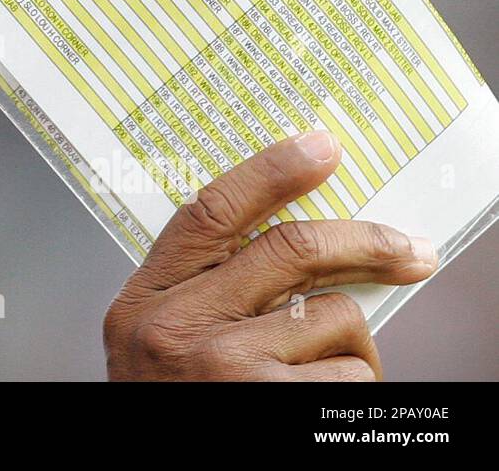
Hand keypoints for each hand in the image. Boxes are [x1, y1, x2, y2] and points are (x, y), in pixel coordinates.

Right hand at [102, 129, 436, 379]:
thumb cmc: (165, 404)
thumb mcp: (157, 336)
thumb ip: (206, 290)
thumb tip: (299, 252)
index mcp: (148, 298)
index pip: (211, 212)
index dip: (270, 171)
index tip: (319, 146)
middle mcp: (181, 327)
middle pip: (291, 250)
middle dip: (368, 243)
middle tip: (410, 251)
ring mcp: (226, 371)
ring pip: (336, 322)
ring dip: (351, 350)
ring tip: (321, 377)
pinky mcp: (272, 410)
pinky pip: (352, 381)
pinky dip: (353, 391)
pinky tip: (319, 404)